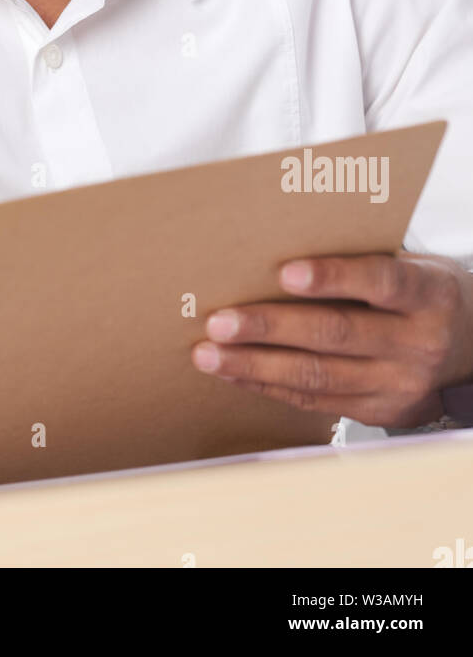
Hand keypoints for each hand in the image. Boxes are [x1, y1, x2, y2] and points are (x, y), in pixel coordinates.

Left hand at [191, 252, 472, 427]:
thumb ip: (356, 258)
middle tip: (219, 320)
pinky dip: (269, 385)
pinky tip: (235, 372)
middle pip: (336, 333)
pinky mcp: (381, 411)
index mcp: (428, 294)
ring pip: (319, 375)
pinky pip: (316, 400)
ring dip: (255, 364)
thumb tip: (273, 244)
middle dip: (270, 327)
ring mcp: (400, 384)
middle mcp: (418, 343)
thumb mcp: (408, 264)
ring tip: (209, 353)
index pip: (380, 281)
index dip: (333, 276)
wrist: (471, 343)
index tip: (285, 272)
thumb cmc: (421, 290)